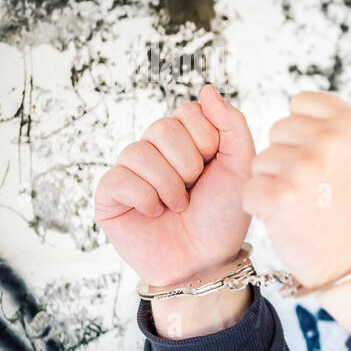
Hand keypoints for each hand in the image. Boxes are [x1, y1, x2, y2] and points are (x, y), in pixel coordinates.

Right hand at [94, 84, 254, 287]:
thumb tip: (206, 89)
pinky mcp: (110, 194)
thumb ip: (231, 125)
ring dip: (169, 185)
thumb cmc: (223, 217)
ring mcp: (130, 171)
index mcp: (186, 140)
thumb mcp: (241, 167)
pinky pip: (120, 178)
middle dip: (189, 164)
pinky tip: (155, 214)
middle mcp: (155, 150)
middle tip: (195, 189)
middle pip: (163, 128)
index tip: (214, 167)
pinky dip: (146, 199)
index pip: (189, 111)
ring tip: (179, 206)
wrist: (207, 261)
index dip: (207, 141)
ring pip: (140, 152)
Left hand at [242, 91, 350, 296]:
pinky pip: (250, 189)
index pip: (301, 102)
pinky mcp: (278, 196)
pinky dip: (262, 207)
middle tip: (310, 187)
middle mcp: (328, 140)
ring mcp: (302, 167)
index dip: (303, 130)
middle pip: (278, 130)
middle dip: (287, 156)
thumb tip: (306, 111)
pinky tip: (287, 219)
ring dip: (274, 182)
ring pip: (261, 160)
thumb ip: (341, 130)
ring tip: (301, 205)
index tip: (315, 155)